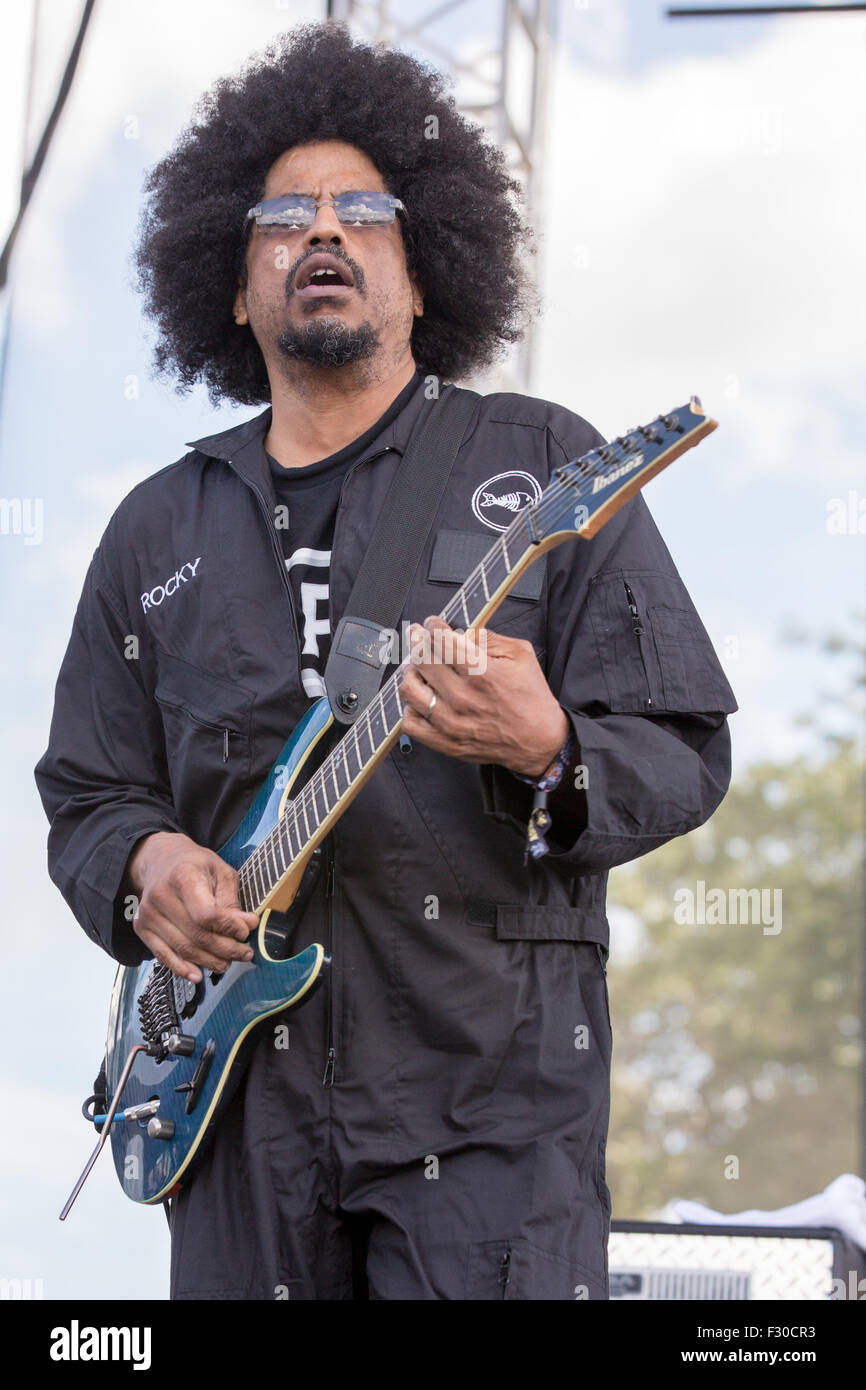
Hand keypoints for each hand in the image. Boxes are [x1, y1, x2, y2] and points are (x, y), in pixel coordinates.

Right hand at [125, 831, 258, 981]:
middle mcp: (160, 895)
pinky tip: (198, 974)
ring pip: (183, 949)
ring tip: (228, 962)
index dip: (228, 928)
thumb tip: (247, 925)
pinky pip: (162, 955)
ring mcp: (148, 913)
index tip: (245, 932)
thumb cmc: (194, 865)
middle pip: (196, 935)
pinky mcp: (142, 927)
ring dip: (209, 961)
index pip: (206, 914)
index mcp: (183, 876)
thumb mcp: (221, 871)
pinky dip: (181, 968)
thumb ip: (232, 900)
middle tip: (244, 953)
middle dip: (225, 950)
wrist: (160, 860)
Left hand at [397, 616, 569, 777]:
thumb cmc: (531, 699)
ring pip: (409, 689)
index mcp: (481, 673)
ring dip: (410, 672)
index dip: (432, 626)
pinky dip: (410, 707)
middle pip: (421, 660)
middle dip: (416, 641)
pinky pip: (410, 723)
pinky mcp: (446, 742)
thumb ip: (489, 638)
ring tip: (417, 667)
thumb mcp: (521, 655)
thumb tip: (461, 631)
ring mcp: (451, 722)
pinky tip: (421, 699)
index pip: (441, 640)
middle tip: (418, 636)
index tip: (432, 623)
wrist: (539, 740)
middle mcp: (463, 697)